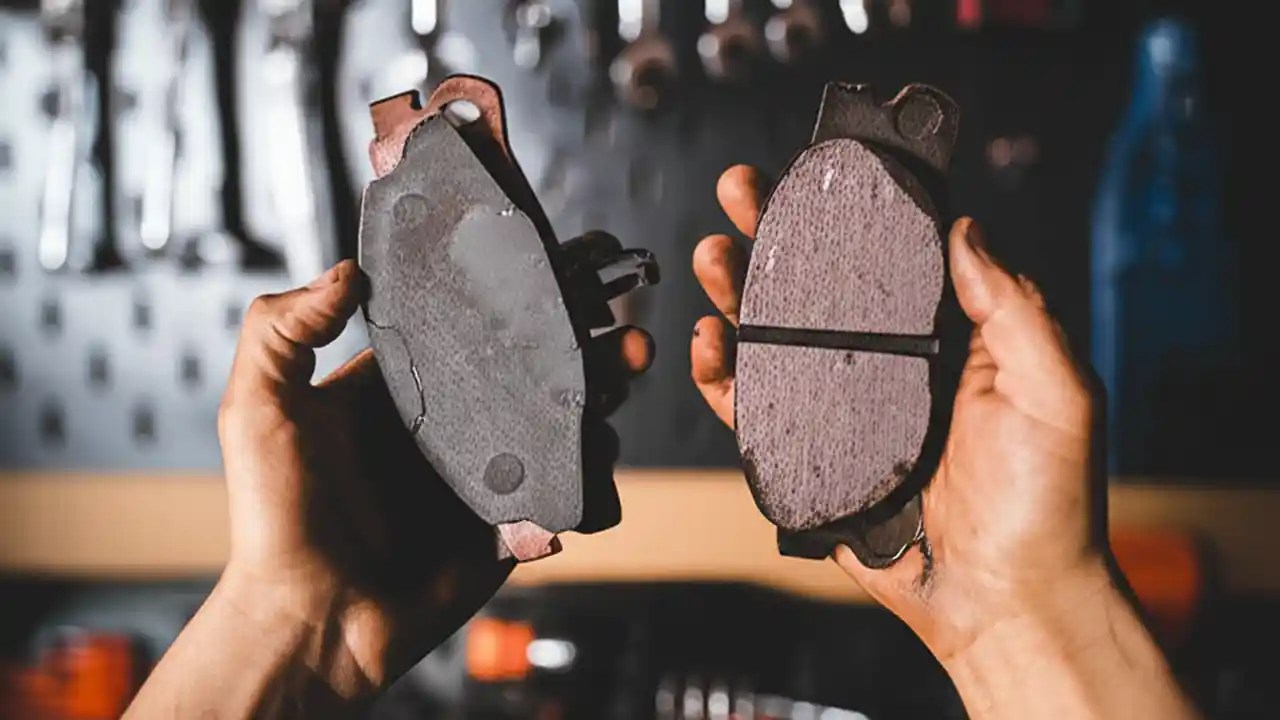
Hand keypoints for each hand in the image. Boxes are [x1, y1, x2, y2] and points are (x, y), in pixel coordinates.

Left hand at [216, 259, 652, 697]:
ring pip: (558, 425)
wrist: (312, 621)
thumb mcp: (258, 410)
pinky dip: (589, 474)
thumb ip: (282, 331)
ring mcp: (483, 476)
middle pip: (528, 369)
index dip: (510, 297)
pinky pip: (561, 493)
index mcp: (398, 388)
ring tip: (620, 378)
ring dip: (599, 398)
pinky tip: (599, 452)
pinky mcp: (507, 526)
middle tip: (617, 326)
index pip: (464, 326)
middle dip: (581, 343)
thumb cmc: (277, 520)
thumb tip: (344, 270)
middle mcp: (447, 425)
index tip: (553, 267)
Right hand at [691, 166, 1104, 662]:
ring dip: (737, 292)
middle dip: (773, 236)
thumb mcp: (1053, 388)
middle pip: (816, 288)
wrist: (1004, 600)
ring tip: (713, 256)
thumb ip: (1012, 305)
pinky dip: (724, 377)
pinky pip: (756, 411)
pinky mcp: (811, 458)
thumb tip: (967, 228)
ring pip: (775, 339)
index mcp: (947, 341)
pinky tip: (710, 344)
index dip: (847, 214)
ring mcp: (844, 412)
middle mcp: (888, 368)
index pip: (886, 260)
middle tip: (742, 193)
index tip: (814, 174)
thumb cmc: (1045, 504)